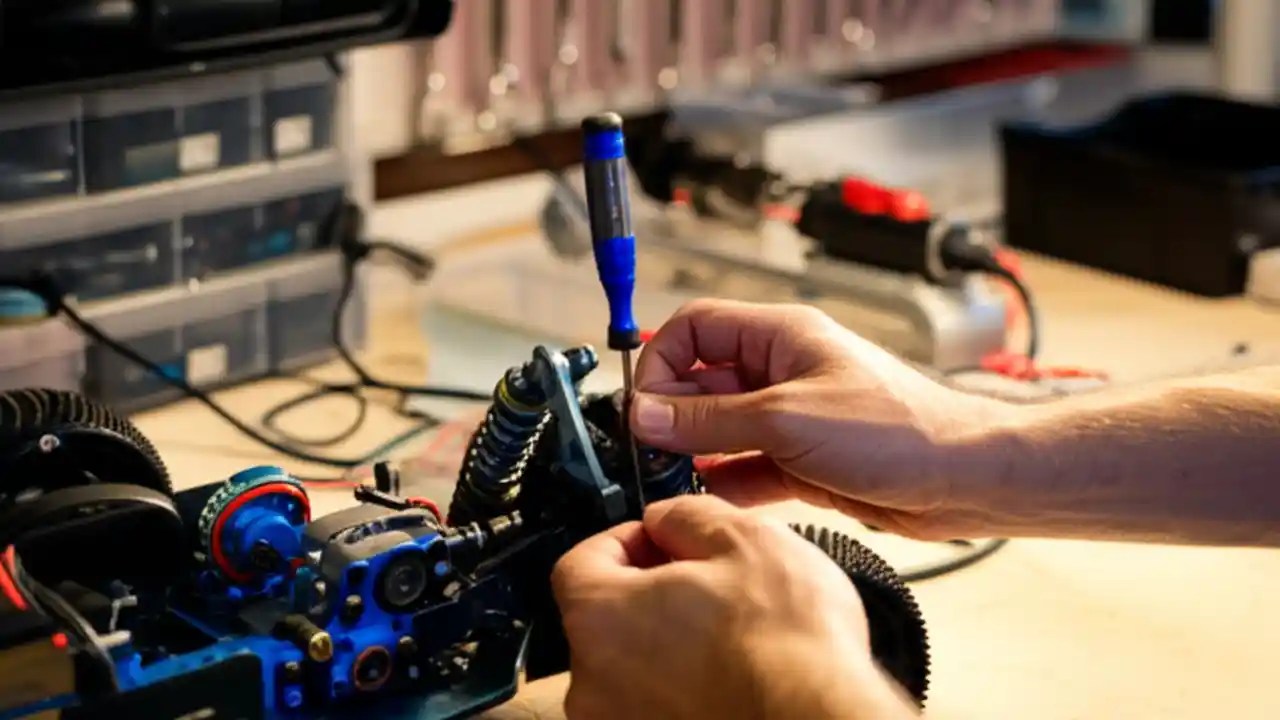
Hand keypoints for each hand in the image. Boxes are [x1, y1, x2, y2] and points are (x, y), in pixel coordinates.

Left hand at [551, 495, 914, 719]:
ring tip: (731, 637)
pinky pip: (658, 708)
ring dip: (670, 647)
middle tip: (710, 584)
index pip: (579, 563)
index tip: (665, 539)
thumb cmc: (785, 640)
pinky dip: (686, 691)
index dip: (626, 541)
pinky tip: (733, 678)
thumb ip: (684, 516)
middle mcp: (594, 684)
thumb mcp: (743, 537)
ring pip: (634, 670)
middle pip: (606, 620)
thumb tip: (665, 519)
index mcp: (599, 618)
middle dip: (650, 595)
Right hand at [629, 299, 1017, 539]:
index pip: (696, 328)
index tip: (645, 405)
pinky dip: (724, 481)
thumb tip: (648, 415)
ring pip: (721, 428)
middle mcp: (782, 372)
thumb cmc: (898, 430)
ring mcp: (792, 417)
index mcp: (780, 336)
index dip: (663, 361)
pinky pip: (746, 466)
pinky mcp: (803, 460)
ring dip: (694, 451)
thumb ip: (711, 420)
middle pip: (702, 380)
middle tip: (651, 449)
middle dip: (673, 413)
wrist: (962, 479)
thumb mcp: (787, 419)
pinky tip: (710, 498)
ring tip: (672, 478)